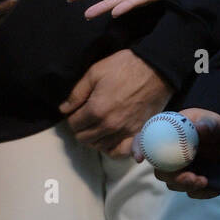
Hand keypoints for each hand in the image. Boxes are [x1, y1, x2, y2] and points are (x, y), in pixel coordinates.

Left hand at [58, 49, 172, 156]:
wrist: (156, 69)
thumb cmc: (124, 67)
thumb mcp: (95, 72)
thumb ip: (77, 93)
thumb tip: (63, 109)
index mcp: (96, 109)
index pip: (74, 124)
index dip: (72, 117)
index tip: (77, 111)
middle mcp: (109, 125)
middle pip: (84, 138)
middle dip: (80, 129)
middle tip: (85, 118)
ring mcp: (124, 132)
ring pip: (99, 146)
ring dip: (94, 138)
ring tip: (96, 127)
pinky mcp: (138, 134)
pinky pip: (120, 152)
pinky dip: (111, 150)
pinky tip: (109, 140)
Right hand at [135, 108, 219, 198]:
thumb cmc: (212, 126)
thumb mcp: (211, 121)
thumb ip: (206, 124)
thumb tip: (198, 128)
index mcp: (166, 136)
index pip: (144, 139)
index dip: (137, 147)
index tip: (139, 157)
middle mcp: (167, 155)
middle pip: (160, 170)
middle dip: (172, 177)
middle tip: (190, 177)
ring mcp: (178, 170)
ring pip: (173, 184)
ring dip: (187, 186)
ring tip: (204, 181)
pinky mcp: (190, 181)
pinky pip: (191, 192)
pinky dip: (201, 193)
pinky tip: (213, 188)